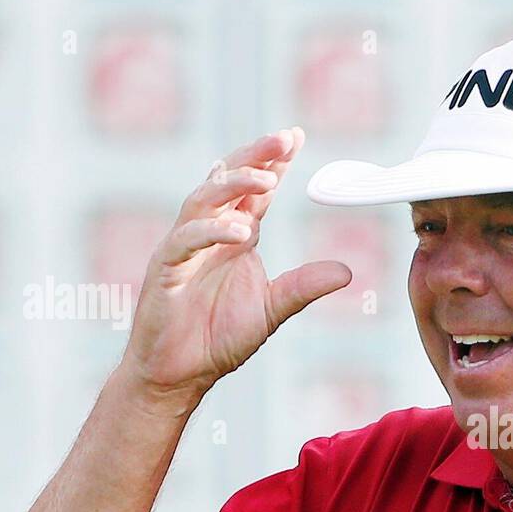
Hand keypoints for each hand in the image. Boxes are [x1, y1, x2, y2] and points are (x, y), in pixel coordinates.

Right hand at [120, 127, 351, 401]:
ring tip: (267, 179)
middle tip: (283, 138)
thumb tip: (347, 272)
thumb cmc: (217, 339)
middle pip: (227, 180)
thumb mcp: (272, 309)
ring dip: (235, 185)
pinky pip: (185, 241)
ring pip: (204, 201)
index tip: (296, 136)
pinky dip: (211, 232)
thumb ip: (304, 287)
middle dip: (255, 157)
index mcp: (232, 238)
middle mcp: (206, 235)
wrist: (178, 374)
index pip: (254, 191)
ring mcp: (183, 249)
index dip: (273, 163)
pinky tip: (241, 230)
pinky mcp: (165, 271)